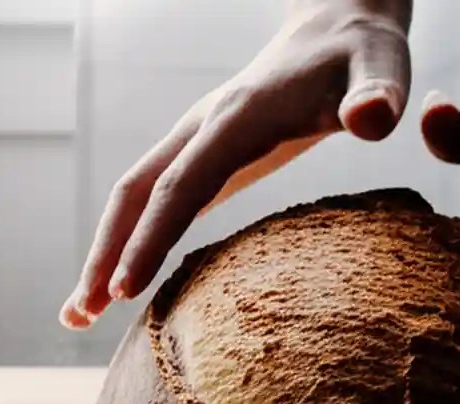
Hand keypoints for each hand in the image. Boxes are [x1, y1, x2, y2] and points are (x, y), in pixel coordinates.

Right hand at [60, 0, 412, 328]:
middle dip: (103, 255)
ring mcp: (195, 143)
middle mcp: (201, 129)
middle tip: (77, 318)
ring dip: (102, 254)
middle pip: (134, 194)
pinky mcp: (203, 159)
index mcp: (237, 117)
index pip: (181, 185)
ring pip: (132, 199)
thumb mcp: (382, 65)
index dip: (150, 239)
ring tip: (78, 316)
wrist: (336, 25)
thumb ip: (379, 93)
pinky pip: (152, 203)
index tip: (124, 292)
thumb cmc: (363, 54)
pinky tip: (121, 286)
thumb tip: (371, 120)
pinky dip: (128, 243)